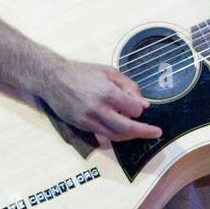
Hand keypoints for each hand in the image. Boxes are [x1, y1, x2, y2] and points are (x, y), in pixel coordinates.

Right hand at [39, 57, 161, 142]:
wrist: (53, 79)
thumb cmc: (83, 72)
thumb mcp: (109, 72)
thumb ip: (129, 87)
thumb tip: (144, 104)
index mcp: (107, 93)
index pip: (133, 109)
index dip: (140, 109)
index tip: (140, 106)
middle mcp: (98, 109)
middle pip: (127, 128)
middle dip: (144, 132)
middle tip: (157, 132)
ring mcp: (89, 120)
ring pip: (115, 136)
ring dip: (130, 136)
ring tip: (140, 132)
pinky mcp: (82, 126)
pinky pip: (103, 136)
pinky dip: (115, 135)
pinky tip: (122, 131)